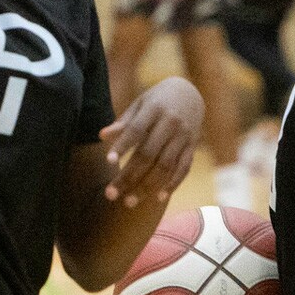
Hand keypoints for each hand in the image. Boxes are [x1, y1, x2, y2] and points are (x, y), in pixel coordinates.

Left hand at [99, 77, 203, 206]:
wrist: (191, 92)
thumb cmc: (157, 99)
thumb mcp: (139, 103)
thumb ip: (123, 122)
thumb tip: (101, 136)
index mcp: (154, 109)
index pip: (136, 130)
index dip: (123, 146)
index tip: (107, 162)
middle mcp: (171, 123)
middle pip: (149, 154)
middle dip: (129, 176)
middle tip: (110, 194)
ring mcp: (184, 136)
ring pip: (166, 166)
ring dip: (147, 186)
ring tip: (129, 202)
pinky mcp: (192, 147)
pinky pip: (184, 168)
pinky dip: (172, 184)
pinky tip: (158, 198)